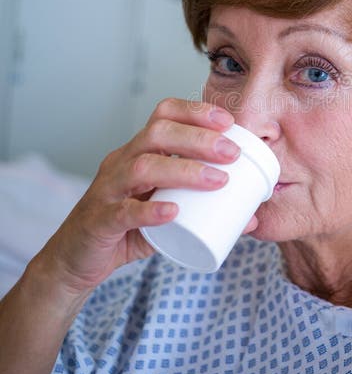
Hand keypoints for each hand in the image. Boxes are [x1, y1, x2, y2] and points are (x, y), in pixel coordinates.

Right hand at [33, 98, 252, 295]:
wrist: (76, 260)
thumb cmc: (125, 229)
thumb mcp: (166, 213)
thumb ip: (203, 211)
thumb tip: (253, 216)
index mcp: (137, 153)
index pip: (163, 115)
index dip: (195, 112)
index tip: (229, 122)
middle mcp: (120, 164)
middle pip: (156, 135)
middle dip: (198, 139)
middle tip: (232, 153)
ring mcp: (106, 191)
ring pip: (141, 168)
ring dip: (183, 170)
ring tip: (218, 180)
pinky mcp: (99, 222)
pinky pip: (122, 212)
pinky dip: (149, 211)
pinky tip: (173, 212)